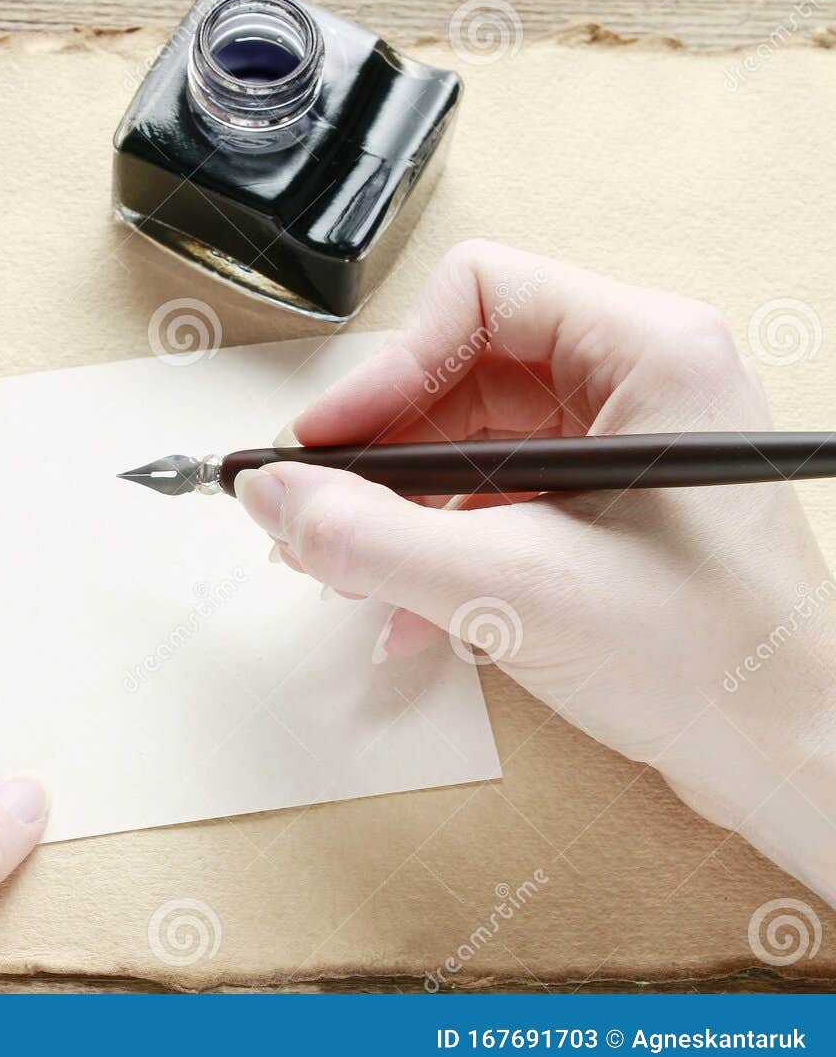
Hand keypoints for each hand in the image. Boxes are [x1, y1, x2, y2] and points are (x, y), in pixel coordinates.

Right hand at [236, 240, 835, 902]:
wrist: (791, 761)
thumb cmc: (715, 664)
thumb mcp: (510, 590)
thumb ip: (372, 537)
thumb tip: (273, 497)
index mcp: (647, 353)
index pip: (476, 295)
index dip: (386, 367)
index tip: (323, 446)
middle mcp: (637, 383)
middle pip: (458, 370)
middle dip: (378, 451)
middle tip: (315, 514)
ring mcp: (620, 448)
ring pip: (463, 440)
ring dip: (396, 509)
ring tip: (350, 575)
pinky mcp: (603, 509)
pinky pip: (488, 497)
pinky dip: (435, 547)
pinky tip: (407, 615)